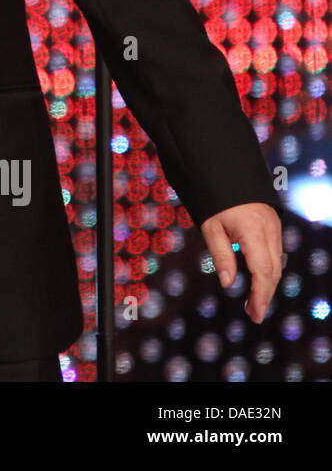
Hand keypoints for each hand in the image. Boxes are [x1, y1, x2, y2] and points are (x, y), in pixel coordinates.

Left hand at [200, 202, 282, 322]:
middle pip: (273, 271)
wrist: (226, 174)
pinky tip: (259, 281)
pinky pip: (276, 254)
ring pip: (277, 264)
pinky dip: (269, 270)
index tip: (255, 313)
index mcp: (254, 231)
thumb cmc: (214, 200)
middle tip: (253, 313)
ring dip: (268, 285)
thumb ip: (221, 255)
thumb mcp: (211, 228)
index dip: (261, 295)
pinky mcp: (274, 226)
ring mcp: (275, 228)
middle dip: (265, 295)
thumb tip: (228, 283)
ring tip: (254, 303)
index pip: (262, 271)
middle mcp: (270, 231)